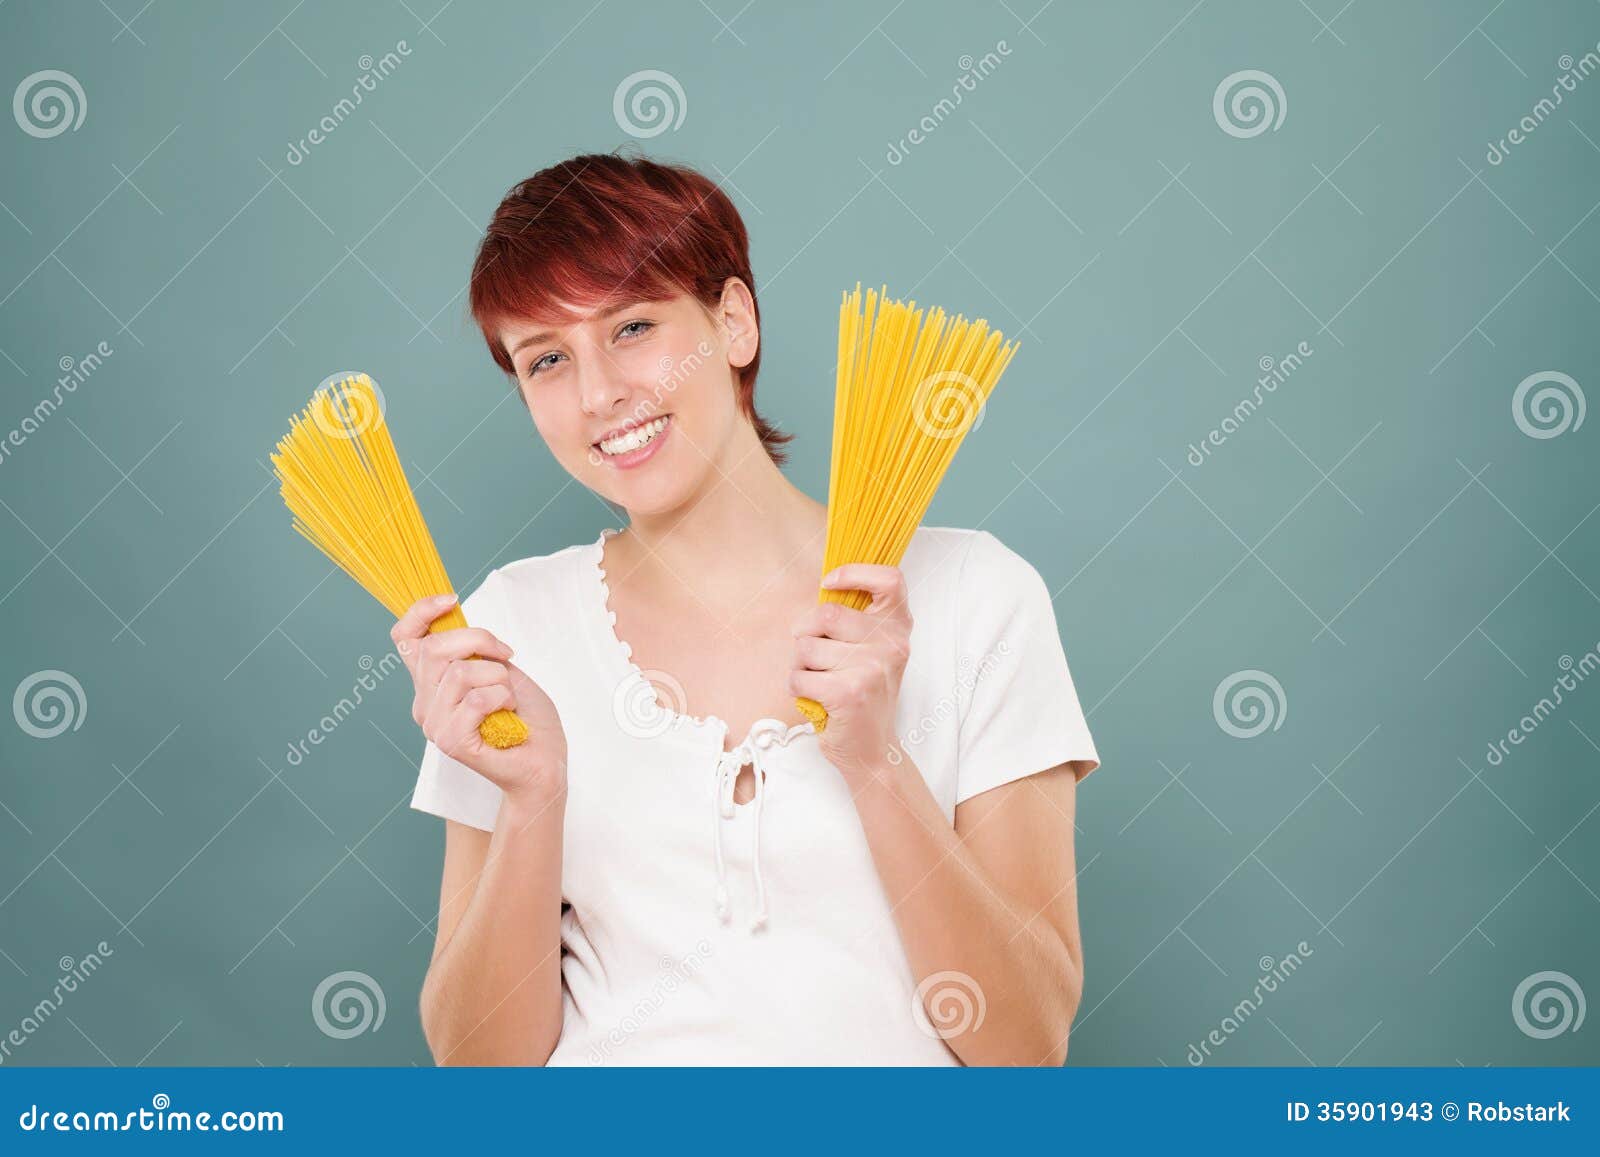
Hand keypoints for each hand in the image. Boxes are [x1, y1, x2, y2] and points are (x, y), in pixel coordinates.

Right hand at [392, 594, 566, 801]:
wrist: (545, 762)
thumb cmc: (527, 717)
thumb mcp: (500, 668)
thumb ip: (473, 649)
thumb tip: (455, 618)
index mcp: (432, 684)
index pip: (404, 639)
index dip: (420, 611)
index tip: (451, 600)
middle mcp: (425, 704)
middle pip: (433, 648)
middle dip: (479, 639)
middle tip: (506, 655)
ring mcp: (435, 725)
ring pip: (458, 672)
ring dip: (497, 676)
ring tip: (509, 695)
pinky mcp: (452, 742)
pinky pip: (475, 699)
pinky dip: (503, 697)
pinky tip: (509, 711)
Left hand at [788, 564, 910, 779]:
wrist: (872, 750)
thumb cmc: (863, 694)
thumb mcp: (873, 651)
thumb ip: (857, 620)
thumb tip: (822, 588)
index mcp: (898, 628)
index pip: (890, 579)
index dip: (854, 572)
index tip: (828, 583)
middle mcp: (891, 645)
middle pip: (826, 615)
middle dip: (805, 635)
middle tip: (814, 656)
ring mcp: (871, 669)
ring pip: (806, 648)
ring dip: (800, 667)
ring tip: (820, 682)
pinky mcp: (849, 693)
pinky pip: (799, 676)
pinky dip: (797, 688)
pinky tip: (815, 698)